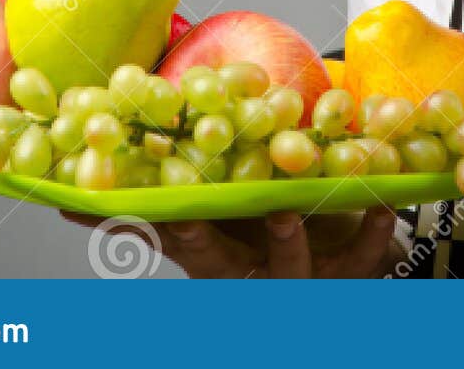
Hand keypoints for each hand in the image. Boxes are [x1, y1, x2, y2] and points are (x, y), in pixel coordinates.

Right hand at [60, 206, 399, 277]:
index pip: (175, 238)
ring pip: (289, 269)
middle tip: (192, 215)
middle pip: (223, 265)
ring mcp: (299, 275)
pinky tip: (382, 207)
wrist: (336, 254)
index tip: (128, 204)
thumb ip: (157, 196)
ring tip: (284, 210)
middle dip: (207, 244)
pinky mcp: (347, 271)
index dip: (155, 226)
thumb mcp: (211, 212)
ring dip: (286, 243)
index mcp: (215, 251)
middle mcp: (252, 271)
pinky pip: (359, 257)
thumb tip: (81, 187)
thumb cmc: (261, 225)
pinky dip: (370, 232)